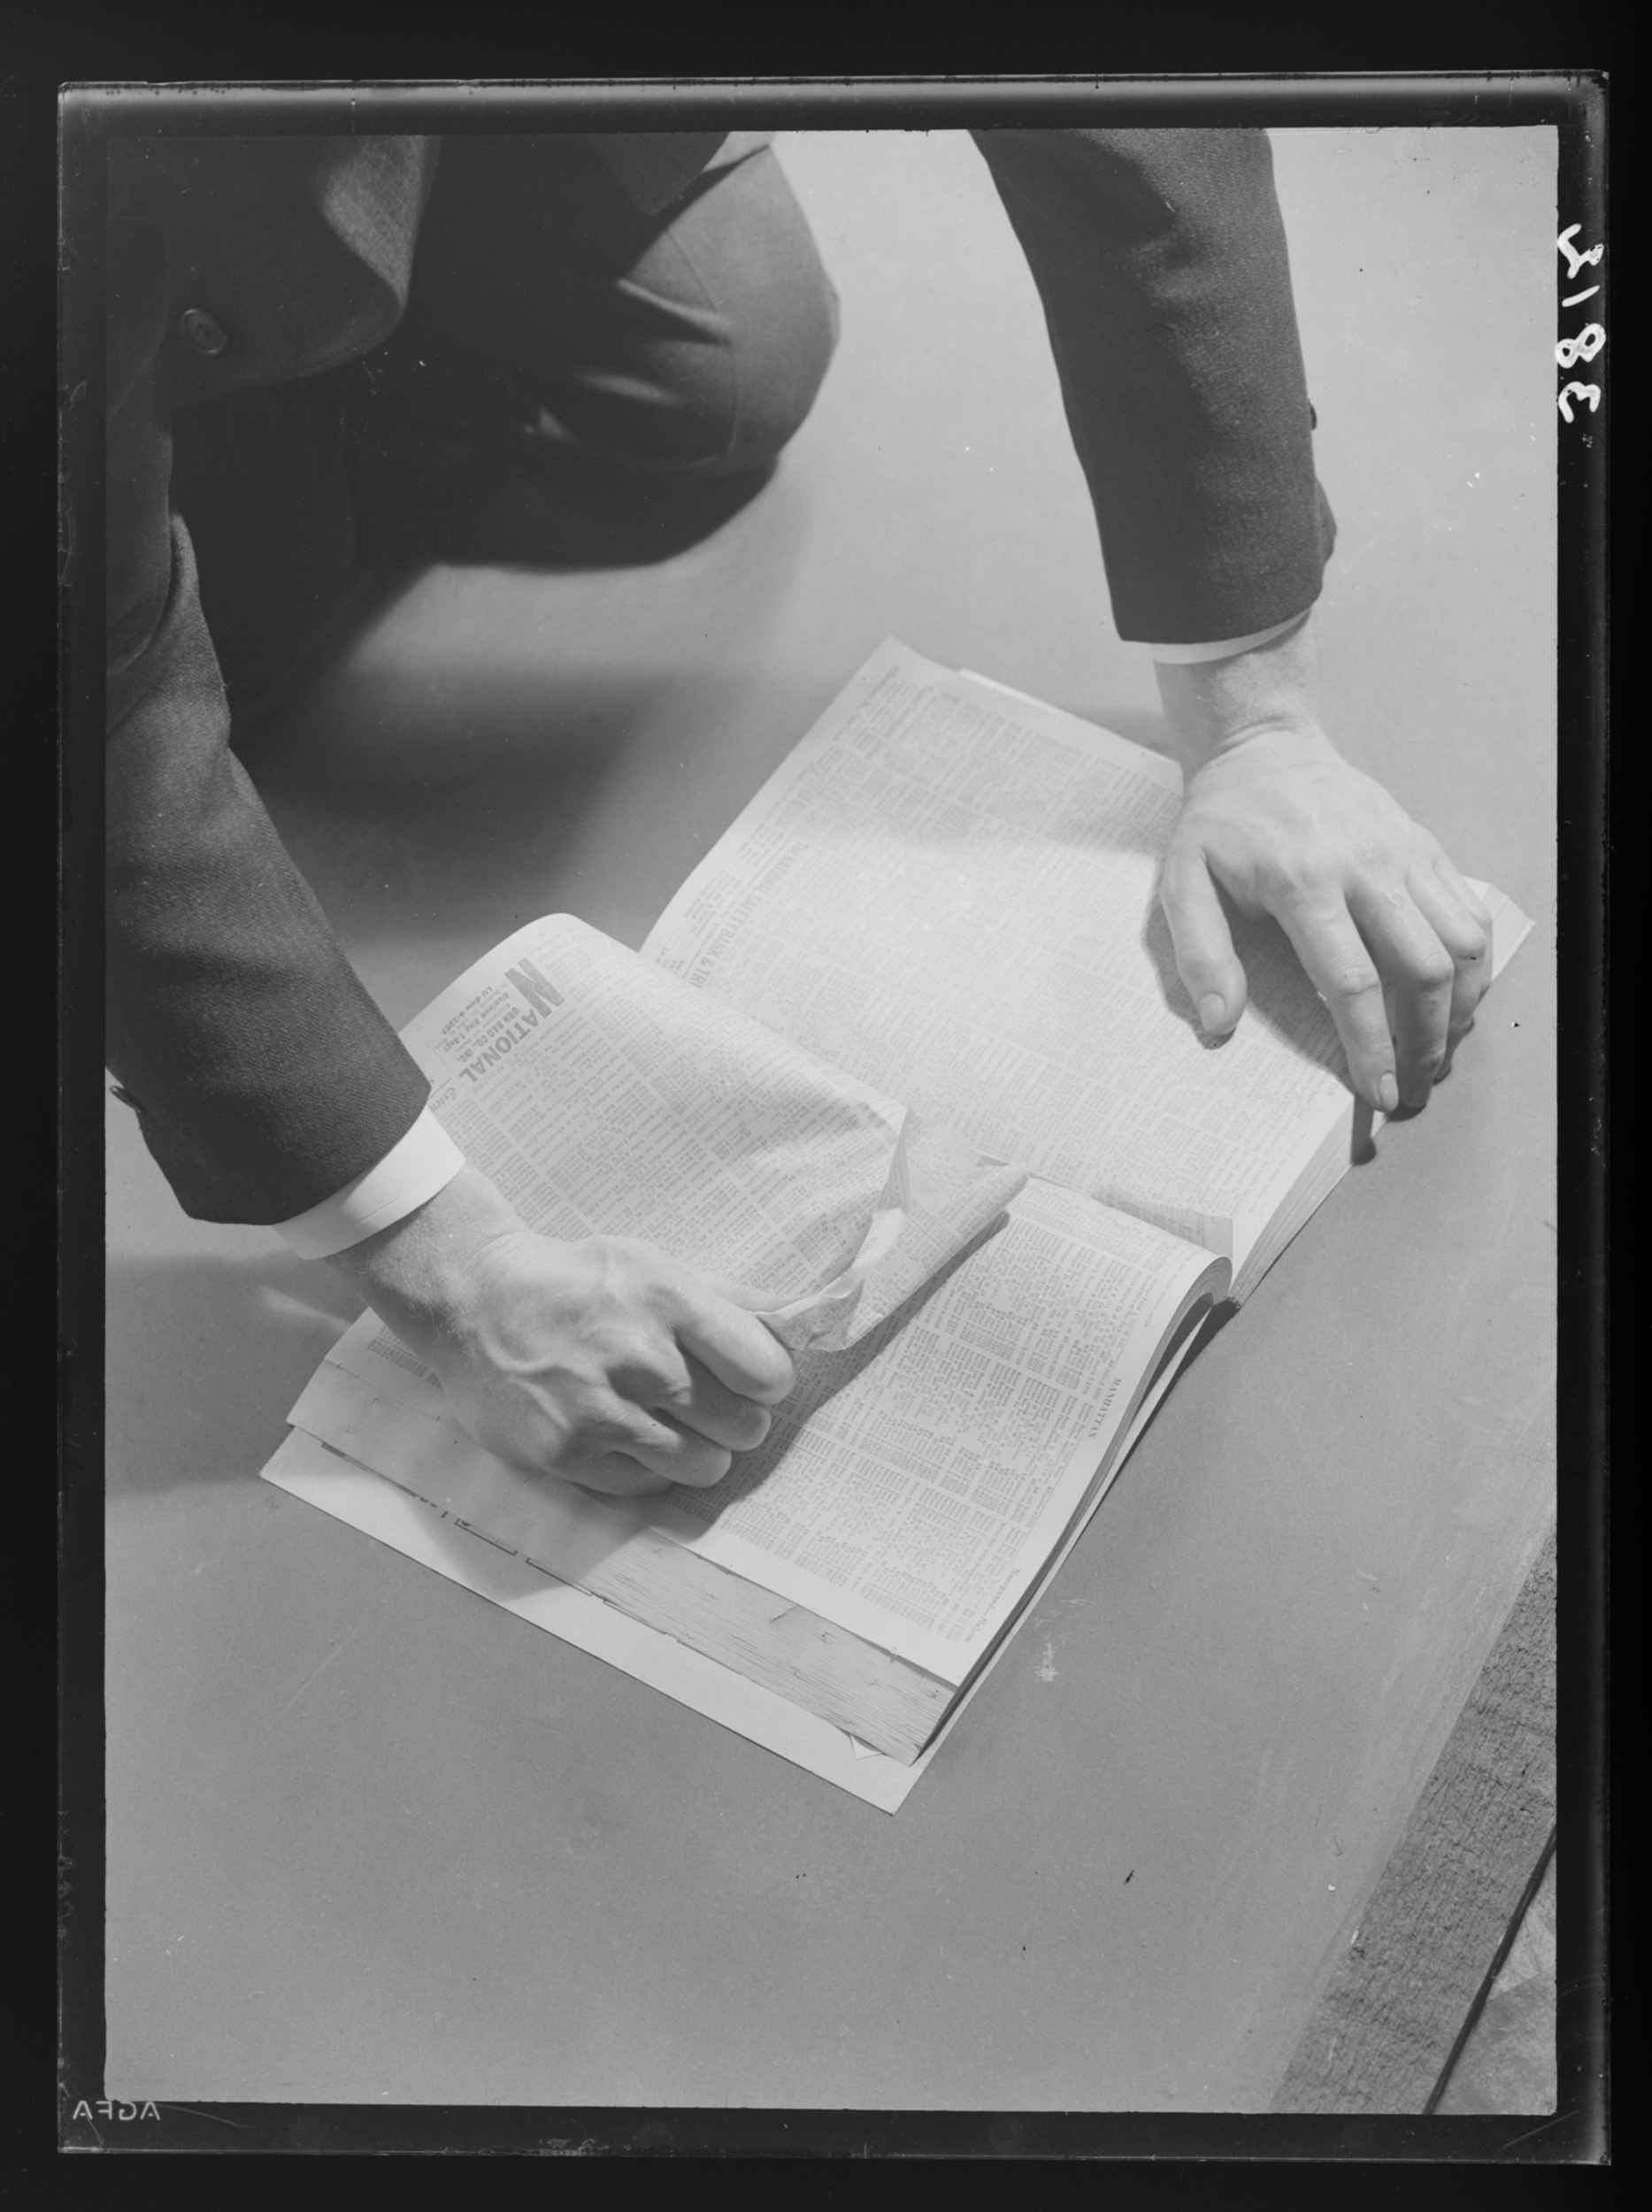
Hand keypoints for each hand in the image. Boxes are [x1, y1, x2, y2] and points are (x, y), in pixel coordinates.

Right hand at [328, 1166, 794, 1496]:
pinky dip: (647, 1468)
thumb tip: (799, 1325)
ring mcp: (602, 1414)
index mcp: (669, 1301)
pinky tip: (624, 1434)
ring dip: (698, 1450)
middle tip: (706, 1402)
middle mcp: (641, 1360)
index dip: (768, 1379)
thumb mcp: (652, 1265)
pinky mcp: (566, 1455)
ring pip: (704, 1468)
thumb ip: (726, 1300)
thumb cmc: (574, 1281)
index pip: (766, 1371)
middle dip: (736, 1419)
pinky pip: (647, 1488)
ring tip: (668, 1422)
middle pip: (744, 1428)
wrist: (473, 1300)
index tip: (752, 1377)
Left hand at [1154, 621, 1492, 1112]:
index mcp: (1303, 884)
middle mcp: (1367, 868)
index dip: (1372, 1045)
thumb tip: (1219, 1025)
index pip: (1353, 982)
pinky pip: (1470, 912)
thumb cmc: (1221, 824)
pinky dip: (1474, 964)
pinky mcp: (1426, 846)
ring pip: (1463, 944)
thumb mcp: (1182, 883)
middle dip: (1426, 1041)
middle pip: (1424, 970)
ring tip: (1439, 1048)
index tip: (1379, 1092)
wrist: (1262, 747)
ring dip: (1461, 1007)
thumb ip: (1201, 955)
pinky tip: (1455, 997)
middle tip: (1414, 1086)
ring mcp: (1405, 854)